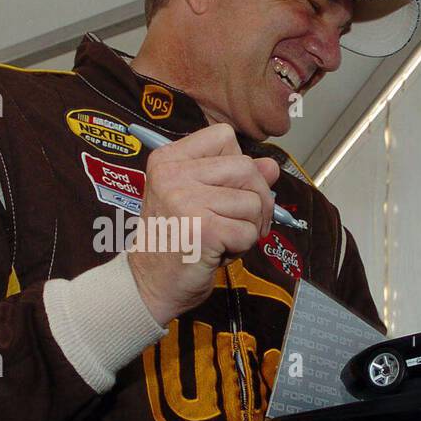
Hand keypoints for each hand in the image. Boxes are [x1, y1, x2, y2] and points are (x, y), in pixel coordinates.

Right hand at [127, 123, 279, 325]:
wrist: (149, 284)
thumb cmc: (174, 241)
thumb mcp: (199, 199)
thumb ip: (234, 178)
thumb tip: (271, 167)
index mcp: (168, 159)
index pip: (224, 136)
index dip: (238, 163)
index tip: (229, 189)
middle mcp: (172, 175)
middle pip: (246, 167)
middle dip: (257, 199)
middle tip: (241, 222)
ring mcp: (185, 200)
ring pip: (253, 201)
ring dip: (249, 227)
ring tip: (223, 238)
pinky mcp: (203, 229)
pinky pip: (249, 231)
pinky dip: (242, 247)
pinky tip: (218, 252)